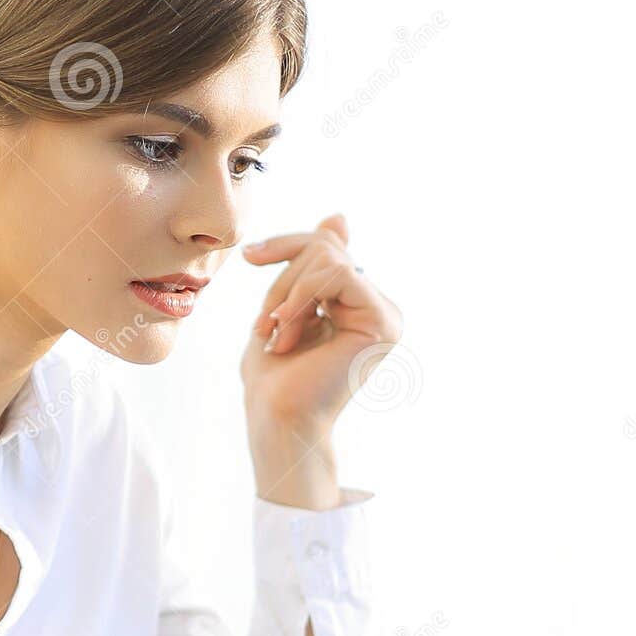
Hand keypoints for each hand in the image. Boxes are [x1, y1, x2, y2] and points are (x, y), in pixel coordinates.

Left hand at [238, 212, 402, 433]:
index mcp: (358, 305)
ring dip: (287, 293)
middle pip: (327, 245)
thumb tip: (340, 217)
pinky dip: (301, 297)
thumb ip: (313, 265)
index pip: (327, 246)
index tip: (250, 257)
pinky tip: (290, 333)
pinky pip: (337, 273)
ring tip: (276, 333)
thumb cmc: (274, 377)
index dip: (287, 245)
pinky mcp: (382, 322)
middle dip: (283, 276)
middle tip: (266, 323)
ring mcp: (385, 315)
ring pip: (328, 256)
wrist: (276, 419)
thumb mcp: (286, 305)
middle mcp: (379, 309)